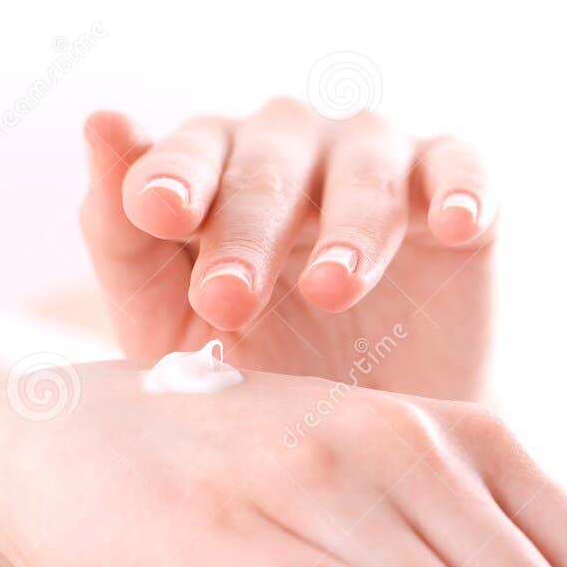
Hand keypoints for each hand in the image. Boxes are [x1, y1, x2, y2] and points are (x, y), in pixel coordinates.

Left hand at [79, 101, 494, 400]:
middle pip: (270, 165)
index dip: (175, 178)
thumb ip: (124, 236)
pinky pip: (464, 172)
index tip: (158, 212)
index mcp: (216, 170)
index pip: (190, 154)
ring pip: (364, 169)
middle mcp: (297, 149)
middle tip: (231, 300)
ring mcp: (380, 164)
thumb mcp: (170, 325)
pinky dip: (463, 192)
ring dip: (347, 226)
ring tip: (332, 289)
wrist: (368, 442)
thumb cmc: (256, 371)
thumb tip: (102, 124)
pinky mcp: (460, 196)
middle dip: (248, 230)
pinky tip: (454, 223)